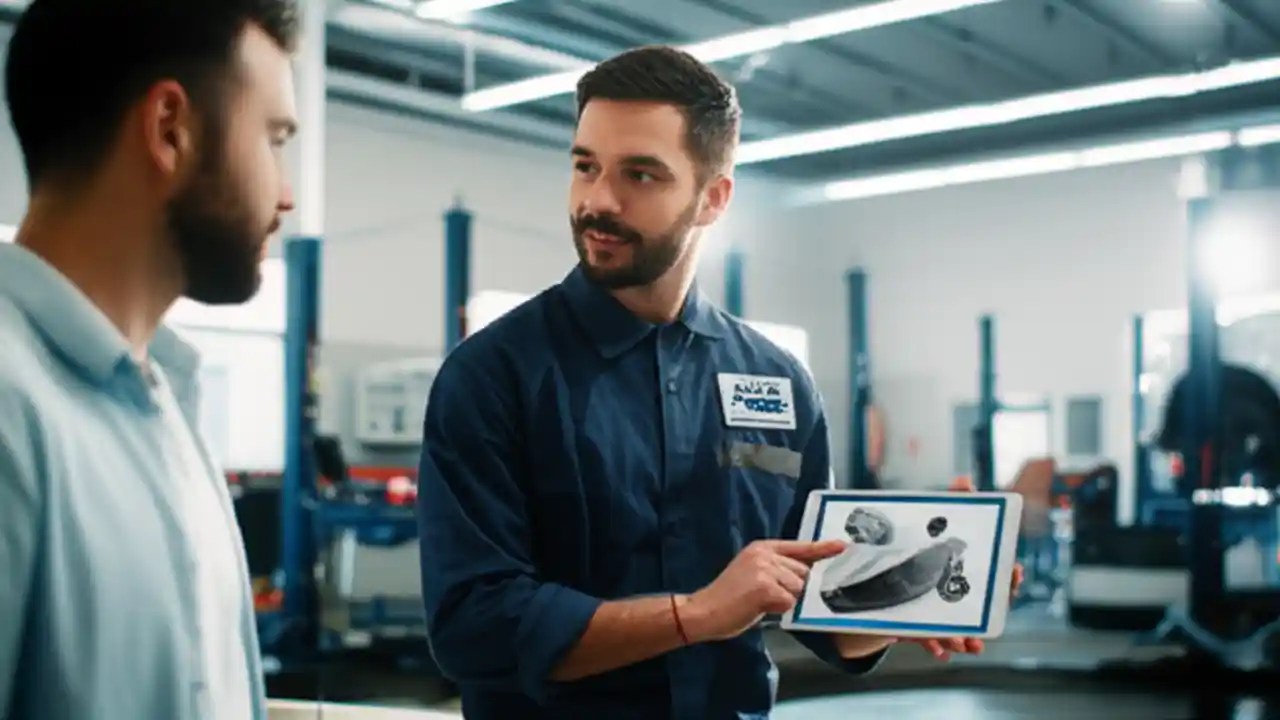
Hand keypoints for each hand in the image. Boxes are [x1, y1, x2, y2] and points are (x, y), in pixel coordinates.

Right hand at [683, 539, 846, 642]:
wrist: (704, 610)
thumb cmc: (728, 598)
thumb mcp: (754, 574)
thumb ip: (777, 570)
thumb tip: (804, 577)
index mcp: (762, 548)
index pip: (799, 547)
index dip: (822, 548)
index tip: (841, 546)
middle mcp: (765, 554)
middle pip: (803, 573)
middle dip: (792, 589)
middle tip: (765, 596)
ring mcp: (765, 569)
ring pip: (798, 589)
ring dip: (785, 600)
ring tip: (759, 602)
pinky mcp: (765, 587)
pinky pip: (789, 602)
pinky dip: (778, 610)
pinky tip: (759, 607)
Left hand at [835, 478, 1025, 661]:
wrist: (886, 576)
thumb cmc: (920, 545)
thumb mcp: (933, 521)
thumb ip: (952, 501)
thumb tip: (965, 480)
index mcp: (973, 572)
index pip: (1000, 576)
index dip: (1009, 575)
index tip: (1013, 570)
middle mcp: (966, 595)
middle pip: (988, 604)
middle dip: (996, 605)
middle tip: (998, 602)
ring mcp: (949, 612)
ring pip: (965, 628)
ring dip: (969, 636)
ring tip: (970, 643)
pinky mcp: (926, 624)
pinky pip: (935, 639)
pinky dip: (939, 645)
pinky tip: (942, 652)